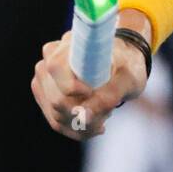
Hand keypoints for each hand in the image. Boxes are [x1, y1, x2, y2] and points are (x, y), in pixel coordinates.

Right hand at [30, 31, 148, 140]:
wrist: (122, 62)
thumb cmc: (127, 64)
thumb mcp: (128, 78)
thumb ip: (109, 94)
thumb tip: (84, 117)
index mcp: (71, 43)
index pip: (56, 67)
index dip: (70, 87)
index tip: (92, 93)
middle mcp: (51, 57)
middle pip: (55, 98)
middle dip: (83, 115)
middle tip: (107, 114)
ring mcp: (45, 76)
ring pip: (54, 113)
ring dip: (81, 125)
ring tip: (103, 118)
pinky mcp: (46, 93)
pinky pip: (55, 120)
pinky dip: (75, 128)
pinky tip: (94, 124)